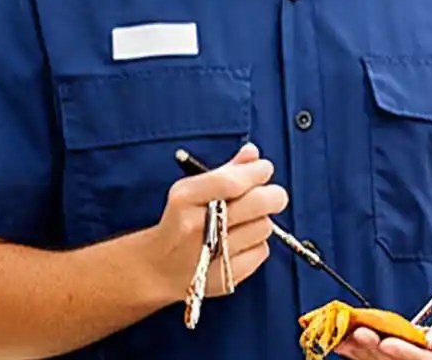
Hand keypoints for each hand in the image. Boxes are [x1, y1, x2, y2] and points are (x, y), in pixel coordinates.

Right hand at [142, 143, 288, 301]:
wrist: (158, 267)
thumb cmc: (180, 221)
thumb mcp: (193, 190)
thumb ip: (226, 170)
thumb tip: (253, 154)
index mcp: (186, 198)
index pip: (232, 181)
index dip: (256, 172)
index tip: (264, 169)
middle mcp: (196, 227)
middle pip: (257, 204)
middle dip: (273, 195)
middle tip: (272, 195)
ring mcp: (210, 255)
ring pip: (263, 227)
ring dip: (261, 220)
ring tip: (245, 221)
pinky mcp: (224, 278)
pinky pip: (261, 251)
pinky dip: (257, 244)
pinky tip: (240, 242)